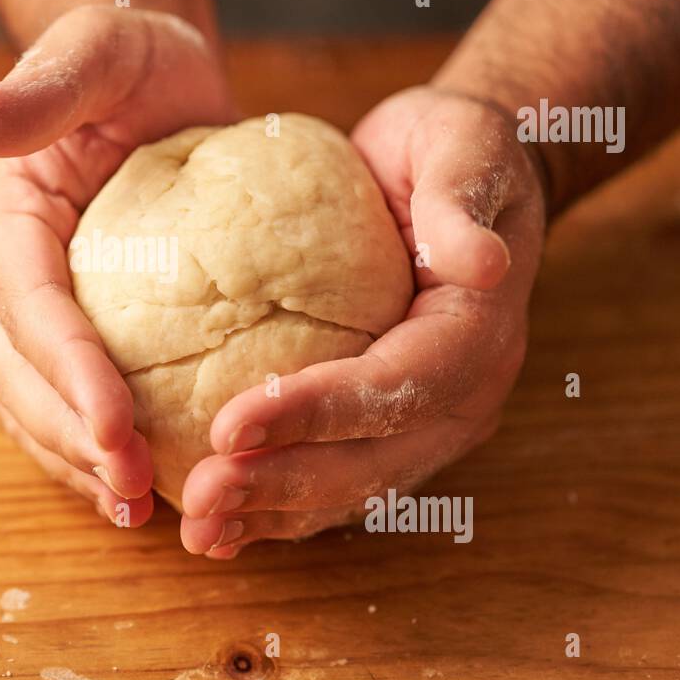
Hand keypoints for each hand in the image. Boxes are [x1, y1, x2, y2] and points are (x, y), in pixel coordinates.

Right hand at [0, 4, 236, 525]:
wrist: (150, 82)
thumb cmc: (128, 62)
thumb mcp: (96, 53)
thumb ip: (39, 89)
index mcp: (3, 220)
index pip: (28, 306)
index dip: (66, 370)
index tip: (114, 425)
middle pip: (20, 374)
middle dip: (71, 437)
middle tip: (134, 488)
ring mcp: (24, 312)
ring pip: (30, 403)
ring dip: (75, 461)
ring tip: (133, 507)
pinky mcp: (61, 333)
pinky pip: (58, 402)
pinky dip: (87, 449)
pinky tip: (130, 485)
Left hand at [179, 86, 547, 556]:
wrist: (470, 176)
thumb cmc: (456, 149)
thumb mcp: (464, 146)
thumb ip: (461, 200)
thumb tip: (478, 260)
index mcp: (477, 333)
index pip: (394, 387)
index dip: (314, 414)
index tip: (228, 426)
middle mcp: (463, 395)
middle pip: (370, 459)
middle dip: (282, 485)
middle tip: (201, 500)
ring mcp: (432, 421)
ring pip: (353, 487)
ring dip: (275, 515)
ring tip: (202, 533)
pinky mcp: (396, 428)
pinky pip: (341, 480)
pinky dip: (284, 509)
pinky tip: (224, 525)